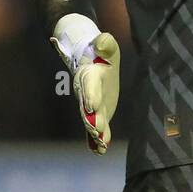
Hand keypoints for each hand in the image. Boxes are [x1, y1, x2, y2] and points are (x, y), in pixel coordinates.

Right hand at [72, 32, 120, 153]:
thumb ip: (105, 44)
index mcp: (89, 75)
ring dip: (95, 132)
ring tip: (101, 144)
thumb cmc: (101, 51)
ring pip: (90, 120)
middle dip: (91, 119)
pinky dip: (96, 139)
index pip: (89, 85)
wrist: (92, 60)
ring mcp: (89, 104)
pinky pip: (94, 127)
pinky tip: (100, 150)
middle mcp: (86, 92)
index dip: (91, 96)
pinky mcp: (95, 112)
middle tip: (97, 130)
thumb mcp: (106, 45)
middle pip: (87, 107)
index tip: (93, 107)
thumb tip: (103, 41)